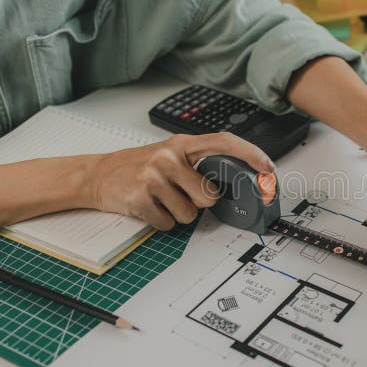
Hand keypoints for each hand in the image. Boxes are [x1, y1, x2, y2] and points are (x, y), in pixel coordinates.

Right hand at [88, 133, 273, 229]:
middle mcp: (169, 156)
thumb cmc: (141, 167)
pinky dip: (162, 221)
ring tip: (162, 199)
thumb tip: (235, 183)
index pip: (225, 143)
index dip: (251, 154)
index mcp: (182, 144)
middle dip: (200, 203)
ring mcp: (153, 176)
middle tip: (181, 193)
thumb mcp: (172, 156)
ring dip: (179, 214)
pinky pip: (168, 223)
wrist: (98, 175)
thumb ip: (200, 164)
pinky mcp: (139, 197)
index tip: (268, 169)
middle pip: (208, 196)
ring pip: (189, 214)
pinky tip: (150, 207)